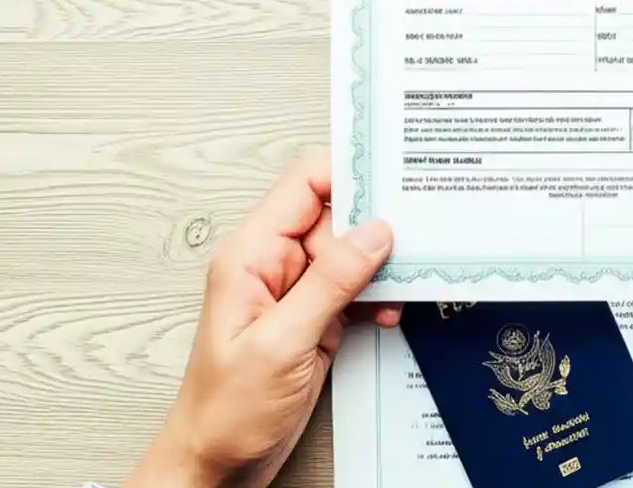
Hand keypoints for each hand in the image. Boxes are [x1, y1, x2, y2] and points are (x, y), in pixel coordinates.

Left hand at [125, 153, 400, 487]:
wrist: (216, 464)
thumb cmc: (226, 411)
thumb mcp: (281, 342)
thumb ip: (331, 282)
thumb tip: (374, 232)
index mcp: (251, 255)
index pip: (304, 186)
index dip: (348, 174)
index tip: (392, 176)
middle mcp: (272, 266)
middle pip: (336, 217)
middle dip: (376, 226)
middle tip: (416, 236)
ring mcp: (294, 293)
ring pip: (351, 254)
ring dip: (380, 268)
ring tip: (403, 284)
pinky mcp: (312, 319)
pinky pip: (353, 289)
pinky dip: (376, 298)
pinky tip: (387, 312)